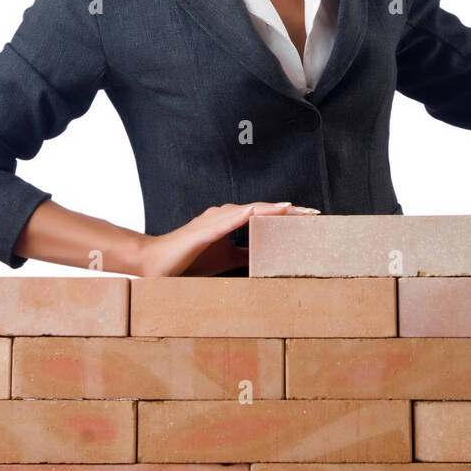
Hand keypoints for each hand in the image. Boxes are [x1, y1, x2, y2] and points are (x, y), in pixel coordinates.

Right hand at [138, 201, 320, 277]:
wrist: (155, 262)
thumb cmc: (188, 260)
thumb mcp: (225, 260)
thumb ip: (243, 255)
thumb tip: (266, 260)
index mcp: (229, 223)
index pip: (263, 216)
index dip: (286, 215)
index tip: (309, 218)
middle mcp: (225, 216)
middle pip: (263, 210)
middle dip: (289, 211)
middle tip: (315, 214)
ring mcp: (215, 219)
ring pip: (252, 210)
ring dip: (275, 209)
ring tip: (298, 210)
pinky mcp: (206, 229)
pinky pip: (232, 219)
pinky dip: (250, 213)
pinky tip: (264, 211)